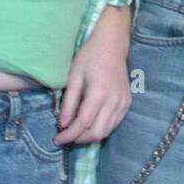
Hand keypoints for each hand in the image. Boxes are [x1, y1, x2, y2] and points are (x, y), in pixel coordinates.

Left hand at [54, 5, 131, 145]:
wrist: (113, 44)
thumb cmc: (90, 56)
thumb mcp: (74, 76)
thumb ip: (69, 102)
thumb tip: (63, 124)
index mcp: (99, 92)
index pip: (83, 123)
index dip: (68, 135)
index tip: (57, 139)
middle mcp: (114, 100)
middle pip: (96, 132)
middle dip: (78, 139)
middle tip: (65, 137)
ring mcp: (123, 102)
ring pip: (106, 131)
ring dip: (89, 137)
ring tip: (75, 132)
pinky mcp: (127, 103)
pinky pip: (114, 124)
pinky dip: (100, 129)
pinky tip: (89, 124)